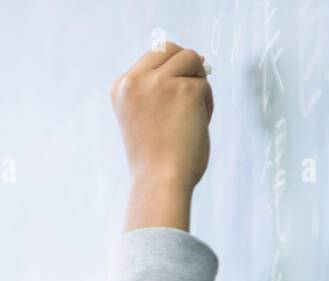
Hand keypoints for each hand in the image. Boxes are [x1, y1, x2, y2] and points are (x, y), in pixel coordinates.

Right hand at [110, 40, 213, 190]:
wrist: (159, 182)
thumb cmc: (155, 160)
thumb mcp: (144, 118)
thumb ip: (158, 90)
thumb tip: (198, 60)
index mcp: (121, 88)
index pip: (151, 56)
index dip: (171, 66)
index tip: (181, 85)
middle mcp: (136, 80)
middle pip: (170, 49)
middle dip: (187, 65)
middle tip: (195, 90)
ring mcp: (160, 83)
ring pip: (191, 60)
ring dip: (198, 84)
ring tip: (194, 116)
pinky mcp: (185, 90)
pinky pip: (205, 85)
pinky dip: (207, 104)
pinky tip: (198, 125)